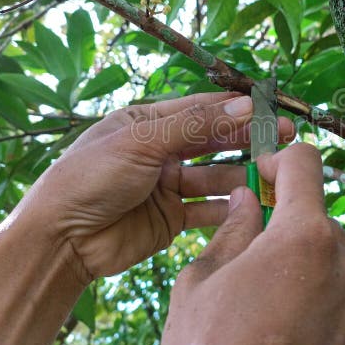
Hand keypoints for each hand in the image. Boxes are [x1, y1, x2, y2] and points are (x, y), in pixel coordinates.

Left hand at [17, 92, 294, 280]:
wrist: (60, 239)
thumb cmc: (90, 177)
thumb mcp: (141, 142)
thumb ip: (194, 126)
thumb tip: (244, 106)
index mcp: (147, 123)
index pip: (201, 110)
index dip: (237, 110)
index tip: (271, 110)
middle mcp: (160, 151)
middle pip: (213, 142)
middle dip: (248, 140)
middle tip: (285, 139)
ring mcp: (167, 186)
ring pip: (215, 177)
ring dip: (242, 175)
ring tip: (273, 175)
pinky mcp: (172, 219)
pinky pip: (208, 210)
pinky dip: (230, 208)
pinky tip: (253, 206)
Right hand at [160, 143, 344, 344]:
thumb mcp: (198, 287)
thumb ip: (231, 232)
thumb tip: (248, 201)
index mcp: (304, 239)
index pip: (305, 163)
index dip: (278, 160)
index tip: (260, 175)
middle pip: (316, 220)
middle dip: (283, 227)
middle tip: (246, 258)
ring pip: (330, 264)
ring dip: (300, 270)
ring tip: (260, 311)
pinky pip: (340, 306)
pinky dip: (316, 308)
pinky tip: (282, 342)